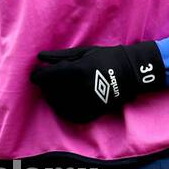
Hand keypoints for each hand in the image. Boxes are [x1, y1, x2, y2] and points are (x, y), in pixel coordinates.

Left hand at [30, 41, 165, 123]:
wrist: (130, 74)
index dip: (38, 75)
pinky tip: (65, 101)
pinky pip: (68, 115)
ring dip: (53, 97)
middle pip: (49, 90)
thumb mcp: (83, 52)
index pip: (45, 77)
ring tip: (58, 89)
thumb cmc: (105, 58)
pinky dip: (63, 109)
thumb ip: (60, 56)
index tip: (37, 74)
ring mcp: (86, 103)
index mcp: (76, 71)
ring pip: (57, 104)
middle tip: (49, 80)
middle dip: (46, 85)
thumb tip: (39, 57)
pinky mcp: (91, 114)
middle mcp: (80, 89)